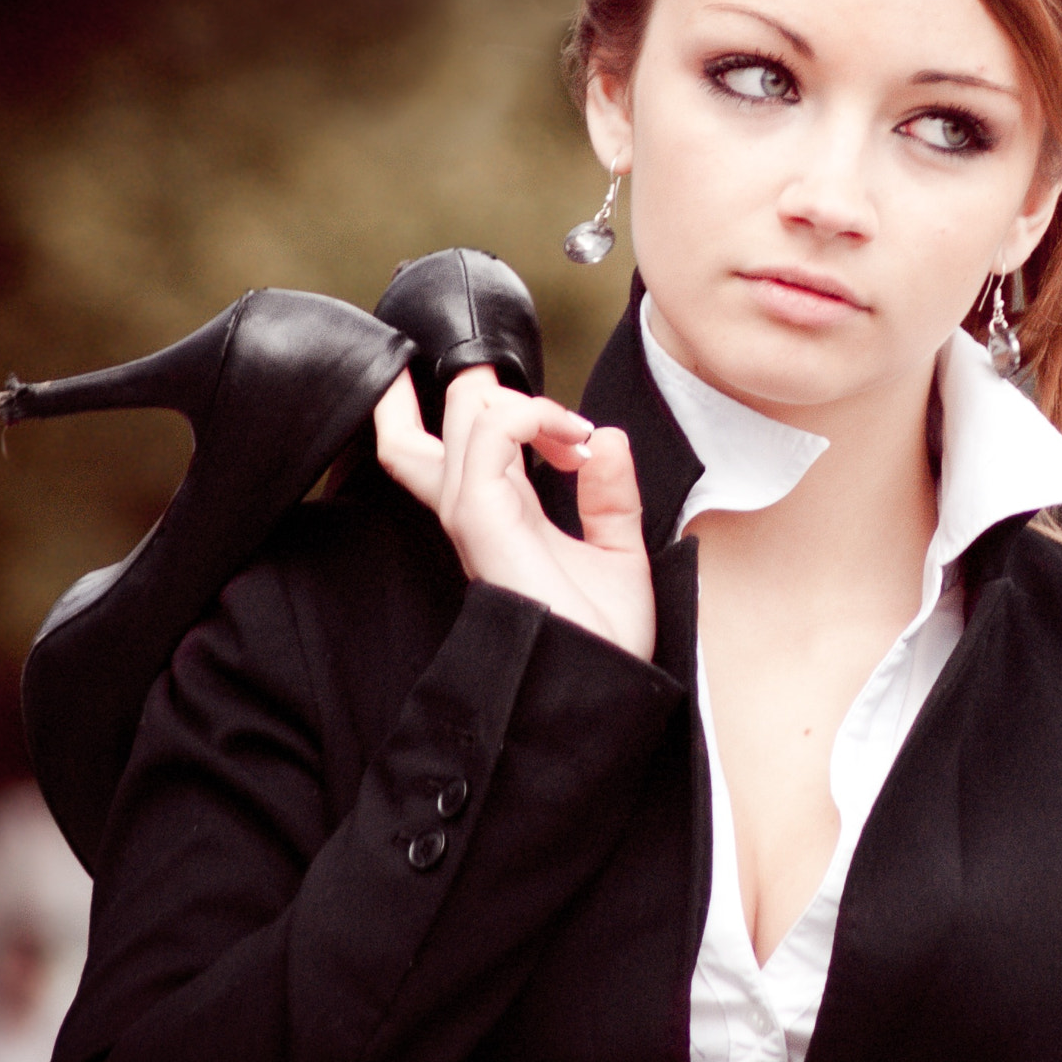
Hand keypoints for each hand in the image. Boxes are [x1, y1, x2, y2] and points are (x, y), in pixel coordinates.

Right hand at [372, 366, 655, 660]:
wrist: (603, 682)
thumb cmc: (604, 635)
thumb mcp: (619, 550)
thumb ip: (610, 494)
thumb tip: (607, 438)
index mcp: (502, 512)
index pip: (457, 442)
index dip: (499, 404)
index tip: (576, 432)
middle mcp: (476, 508)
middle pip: (443, 417)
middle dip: (485, 380)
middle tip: (551, 407)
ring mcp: (472, 512)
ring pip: (463, 413)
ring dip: (521, 397)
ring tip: (569, 429)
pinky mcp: (480, 518)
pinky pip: (488, 435)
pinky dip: (530, 415)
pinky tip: (569, 438)